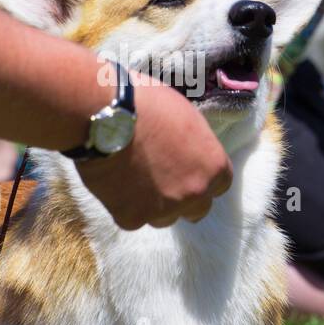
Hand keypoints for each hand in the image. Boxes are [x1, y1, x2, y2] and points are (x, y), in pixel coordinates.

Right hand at [75, 79, 232, 229]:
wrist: (104, 116)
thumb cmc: (146, 104)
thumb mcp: (186, 116)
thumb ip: (195, 143)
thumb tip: (191, 149)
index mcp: (214, 167)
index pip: (220, 185)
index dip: (203, 180)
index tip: (188, 174)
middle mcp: (195, 192)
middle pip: (198, 208)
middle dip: (183, 199)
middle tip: (161, 183)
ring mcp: (165, 209)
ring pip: (165, 218)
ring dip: (153, 206)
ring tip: (133, 183)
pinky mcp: (133, 217)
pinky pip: (132, 220)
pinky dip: (123, 207)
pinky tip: (113, 187)